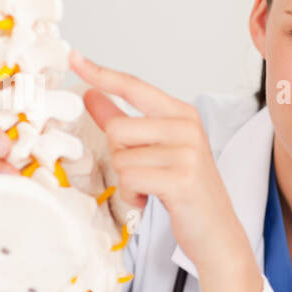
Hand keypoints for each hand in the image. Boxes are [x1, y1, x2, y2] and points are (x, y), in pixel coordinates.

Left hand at [70, 49, 230, 272]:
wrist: (217, 233)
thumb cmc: (187, 192)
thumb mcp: (157, 151)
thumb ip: (124, 121)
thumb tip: (91, 95)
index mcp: (183, 114)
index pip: (134, 86)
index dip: (101, 73)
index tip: (74, 57)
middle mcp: (187, 127)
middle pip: (117, 128)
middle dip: (120, 157)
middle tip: (145, 174)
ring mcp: (187, 152)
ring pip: (121, 158)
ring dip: (127, 181)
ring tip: (151, 190)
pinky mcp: (181, 179)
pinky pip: (130, 179)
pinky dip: (132, 196)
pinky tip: (150, 200)